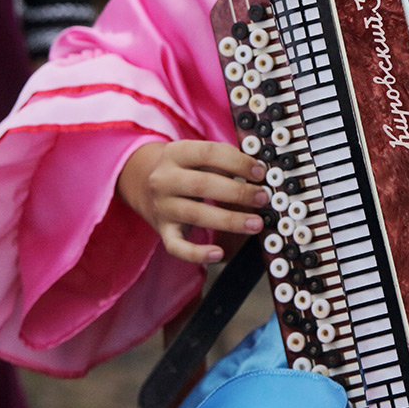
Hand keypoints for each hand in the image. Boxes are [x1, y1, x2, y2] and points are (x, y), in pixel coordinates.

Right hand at [118, 139, 268, 263]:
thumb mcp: (200, 156)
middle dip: (238, 192)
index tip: (260, 173)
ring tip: (256, 223)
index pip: (209, 153)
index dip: (238, 162)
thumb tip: (258, 173)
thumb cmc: (188, 169)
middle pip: (202, 185)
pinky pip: (176, 246)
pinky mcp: (163, 230)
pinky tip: (218, 254)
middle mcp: (164, 179)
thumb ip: (225, 160)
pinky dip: (196, 253)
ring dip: (230, 220)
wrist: (146, 184)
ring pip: (195, 215)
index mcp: (176, 153)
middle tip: (262, 198)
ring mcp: (162, 206)